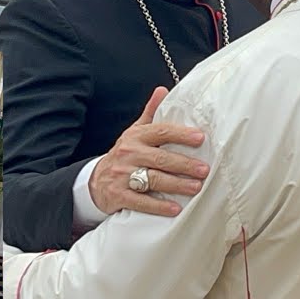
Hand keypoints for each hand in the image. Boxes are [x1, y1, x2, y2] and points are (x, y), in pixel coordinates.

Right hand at [88, 87, 209, 216]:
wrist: (95, 180)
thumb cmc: (124, 154)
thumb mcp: (134, 132)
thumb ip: (150, 113)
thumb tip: (162, 90)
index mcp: (136, 137)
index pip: (160, 132)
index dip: (181, 134)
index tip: (200, 138)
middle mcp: (129, 154)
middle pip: (161, 158)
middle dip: (184, 164)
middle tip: (204, 169)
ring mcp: (123, 175)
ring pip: (154, 180)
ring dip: (177, 185)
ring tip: (196, 187)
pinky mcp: (119, 195)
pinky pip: (142, 201)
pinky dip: (159, 206)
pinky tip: (175, 208)